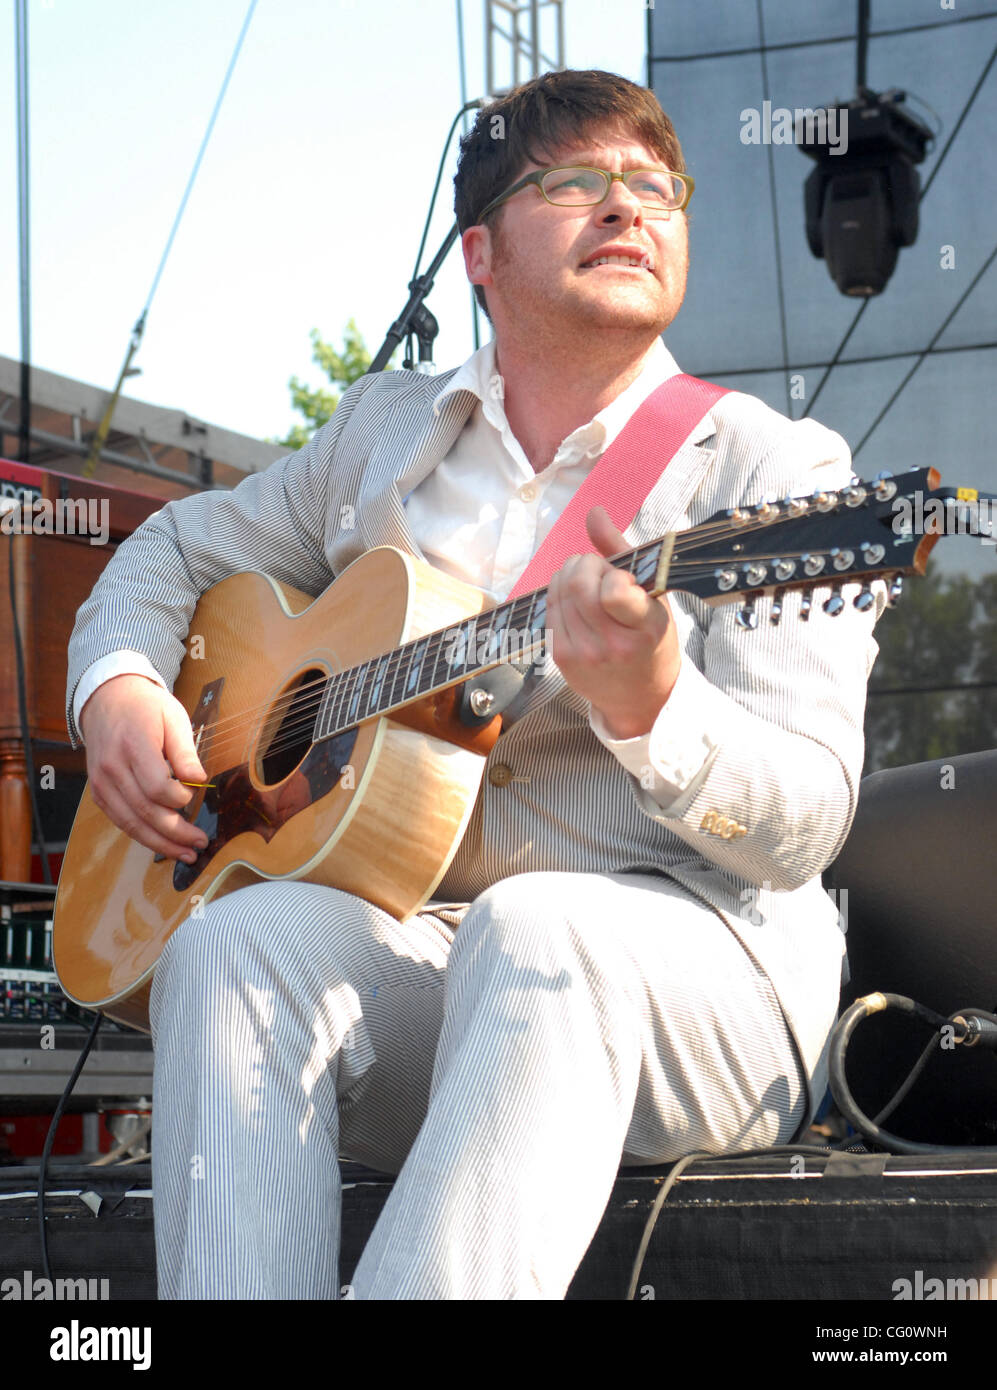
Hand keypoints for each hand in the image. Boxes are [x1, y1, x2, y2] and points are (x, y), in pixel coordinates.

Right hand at [79, 674, 209, 862]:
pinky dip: (142, 835)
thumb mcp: (173, 717)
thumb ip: (185, 752)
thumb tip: (198, 780)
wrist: (107, 699)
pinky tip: (163, 843)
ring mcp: (101, 782)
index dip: (180, 799)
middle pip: (145, 811)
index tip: (194, 795)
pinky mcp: (99, 792)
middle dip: (176, 833)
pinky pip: (120, 821)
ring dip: (160, 844)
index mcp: (133, 745)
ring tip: (185, 854)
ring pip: (131, 823)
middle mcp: (112, 767)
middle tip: (200, 843)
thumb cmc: (146, 707)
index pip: (157, 787)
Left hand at [546, 506, 680, 739]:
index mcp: (645, 628)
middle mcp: (612, 645)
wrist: (642, 696)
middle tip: (597, 568)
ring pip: (559, 592)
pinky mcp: (561, 658)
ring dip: (569, 575)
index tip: (622, 578)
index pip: (613, 591)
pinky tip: (576, 600)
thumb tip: (594, 512)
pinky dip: (559, 594)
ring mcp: (583, 654)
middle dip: (585, 563)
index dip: (611, 573)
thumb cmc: (652, 640)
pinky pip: (550, 609)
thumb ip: (621, 550)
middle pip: (578, 583)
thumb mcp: (654, 596)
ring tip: (588, 581)